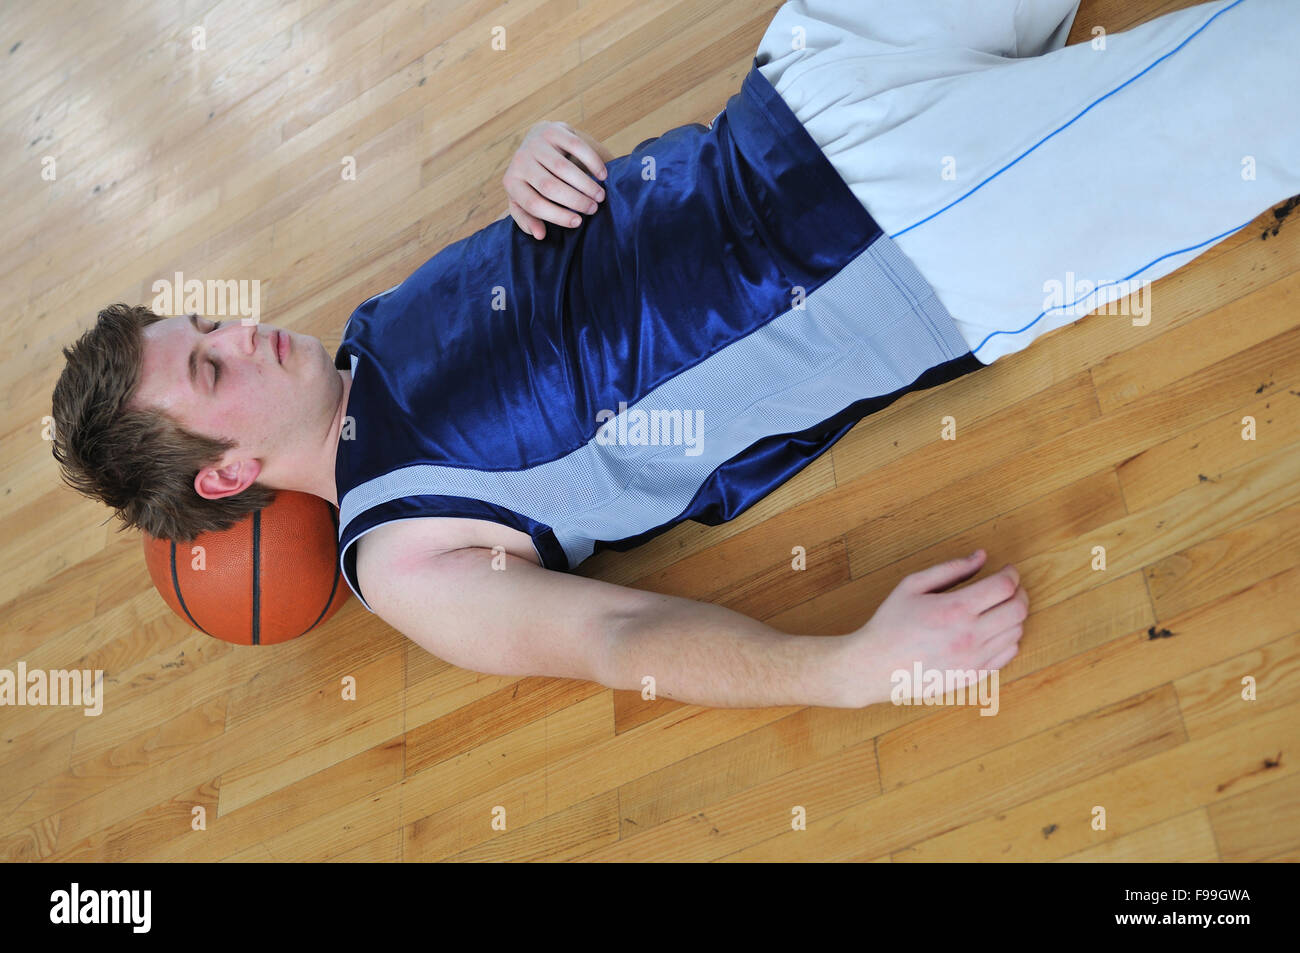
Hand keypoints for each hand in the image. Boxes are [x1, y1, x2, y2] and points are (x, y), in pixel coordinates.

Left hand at [503, 121, 610, 239]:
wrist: (536, 142)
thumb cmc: (534, 180)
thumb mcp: (525, 201)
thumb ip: (529, 219)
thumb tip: (540, 235)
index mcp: (511, 183)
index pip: (533, 204)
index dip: (557, 216)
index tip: (578, 222)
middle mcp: (519, 161)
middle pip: (549, 187)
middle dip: (575, 201)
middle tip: (594, 209)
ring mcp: (535, 143)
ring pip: (563, 168)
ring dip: (586, 185)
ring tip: (600, 196)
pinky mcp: (552, 130)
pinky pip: (576, 147)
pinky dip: (592, 162)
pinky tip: (602, 175)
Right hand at [835, 549, 1028, 707]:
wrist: (875, 666)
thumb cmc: (890, 623)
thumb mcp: (913, 585)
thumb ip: (950, 568)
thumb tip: (981, 556)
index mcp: (955, 609)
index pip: (1005, 586)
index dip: (1012, 574)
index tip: (1007, 569)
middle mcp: (970, 635)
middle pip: (1018, 609)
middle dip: (1020, 593)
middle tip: (1009, 587)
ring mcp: (974, 659)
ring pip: (1017, 632)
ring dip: (1014, 616)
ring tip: (999, 608)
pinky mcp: (973, 675)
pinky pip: (1008, 655)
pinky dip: (1009, 639)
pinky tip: (995, 630)